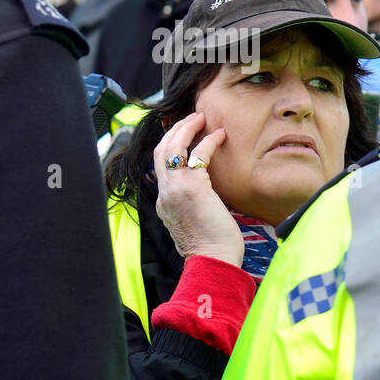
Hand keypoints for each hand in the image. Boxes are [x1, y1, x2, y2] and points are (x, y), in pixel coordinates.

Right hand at [152, 112, 243, 267]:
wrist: (212, 261)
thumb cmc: (210, 247)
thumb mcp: (192, 223)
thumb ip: (190, 205)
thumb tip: (202, 194)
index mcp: (163, 202)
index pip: (160, 166)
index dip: (169, 145)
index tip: (181, 134)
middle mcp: (165, 193)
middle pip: (161, 150)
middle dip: (174, 130)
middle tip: (191, 118)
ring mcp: (176, 189)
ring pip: (173, 146)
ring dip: (187, 128)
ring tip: (201, 118)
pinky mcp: (193, 187)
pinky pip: (198, 154)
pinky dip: (208, 142)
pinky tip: (220, 136)